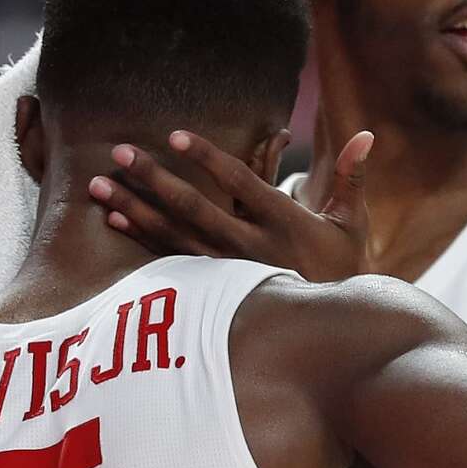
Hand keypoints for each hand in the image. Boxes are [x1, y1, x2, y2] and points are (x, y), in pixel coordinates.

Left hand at [88, 129, 372, 281]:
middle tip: (120, 152)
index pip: (240, 183)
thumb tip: (366, 134)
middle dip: (154, 179)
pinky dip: (142, 239)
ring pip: (174, 235)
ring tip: (100, 186)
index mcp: (283, 222)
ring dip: (135, 209)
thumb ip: (350, 177)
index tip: (174, 136)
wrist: (331, 333)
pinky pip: (171, 261)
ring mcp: (227, 271)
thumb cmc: (342, 268)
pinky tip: (116, 218)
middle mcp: (250, 247)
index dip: (207, 159)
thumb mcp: (351, 224)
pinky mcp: (213, 290)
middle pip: (194, 208)